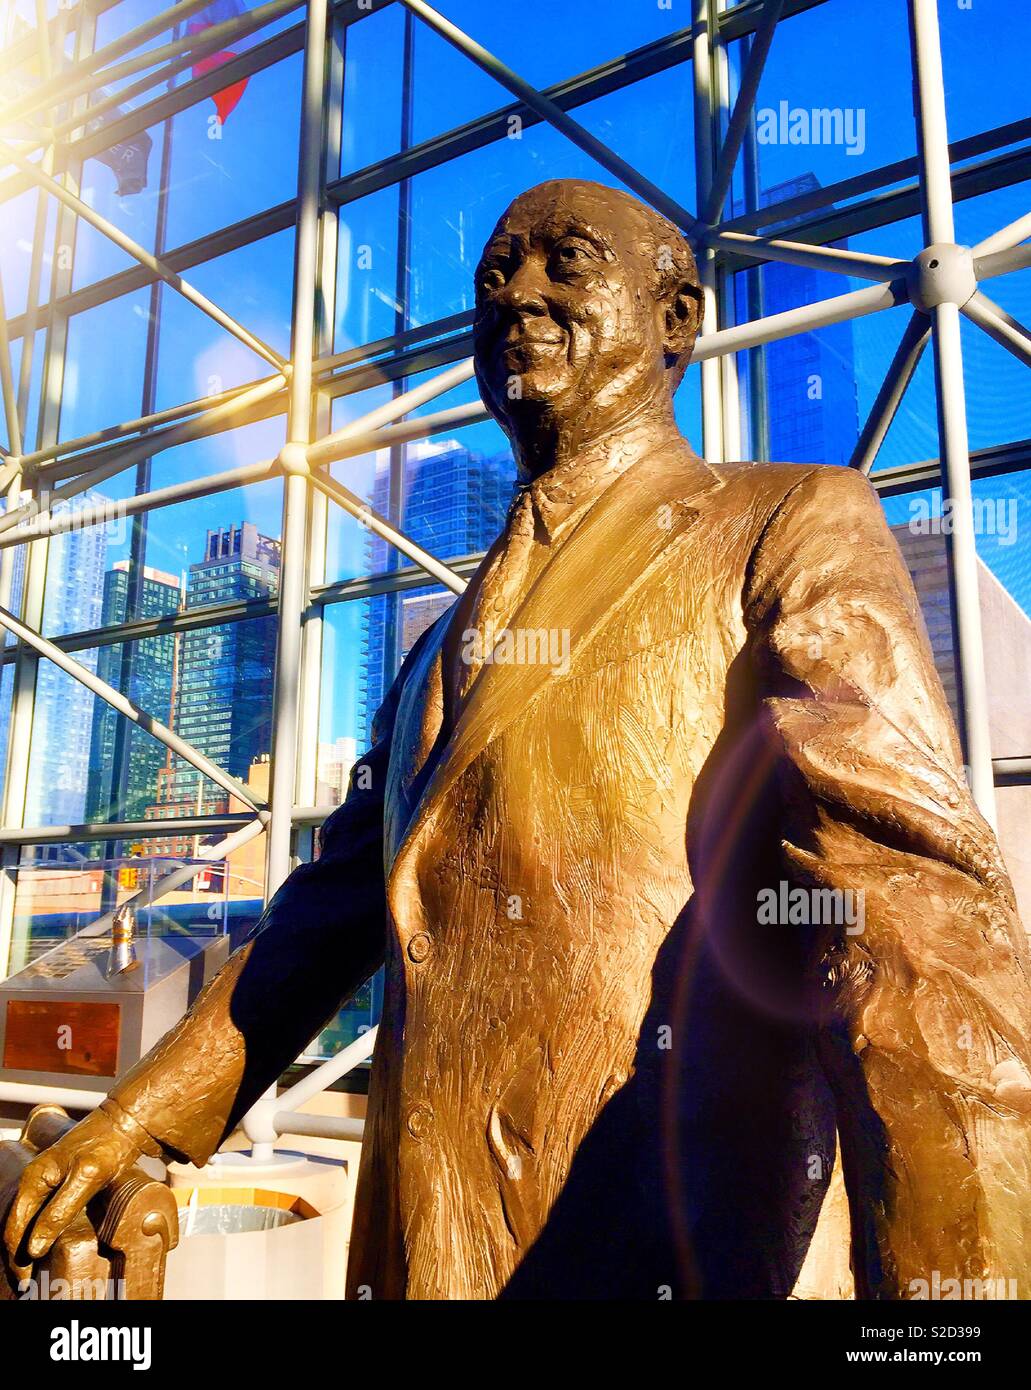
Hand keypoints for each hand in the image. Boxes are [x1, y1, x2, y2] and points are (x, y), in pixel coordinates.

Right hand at [3, 1108, 141, 1273]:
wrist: (125, 1122)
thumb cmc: (106, 1146)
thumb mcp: (86, 1178)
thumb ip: (60, 1211)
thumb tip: (35, 1247)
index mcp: (34, 1179)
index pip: (14, 1227)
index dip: (17, 1257)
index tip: (25, 1282)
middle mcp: (35, 1181)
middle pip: (17, 1226)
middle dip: (20, 1256)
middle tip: (28, 1284)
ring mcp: (46, 1182)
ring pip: (29, 1222)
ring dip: (29, 1247)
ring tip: (35, 1273)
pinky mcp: (60, 1184)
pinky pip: (42, 1214)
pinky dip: (41, 1234)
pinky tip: (48, 1247)